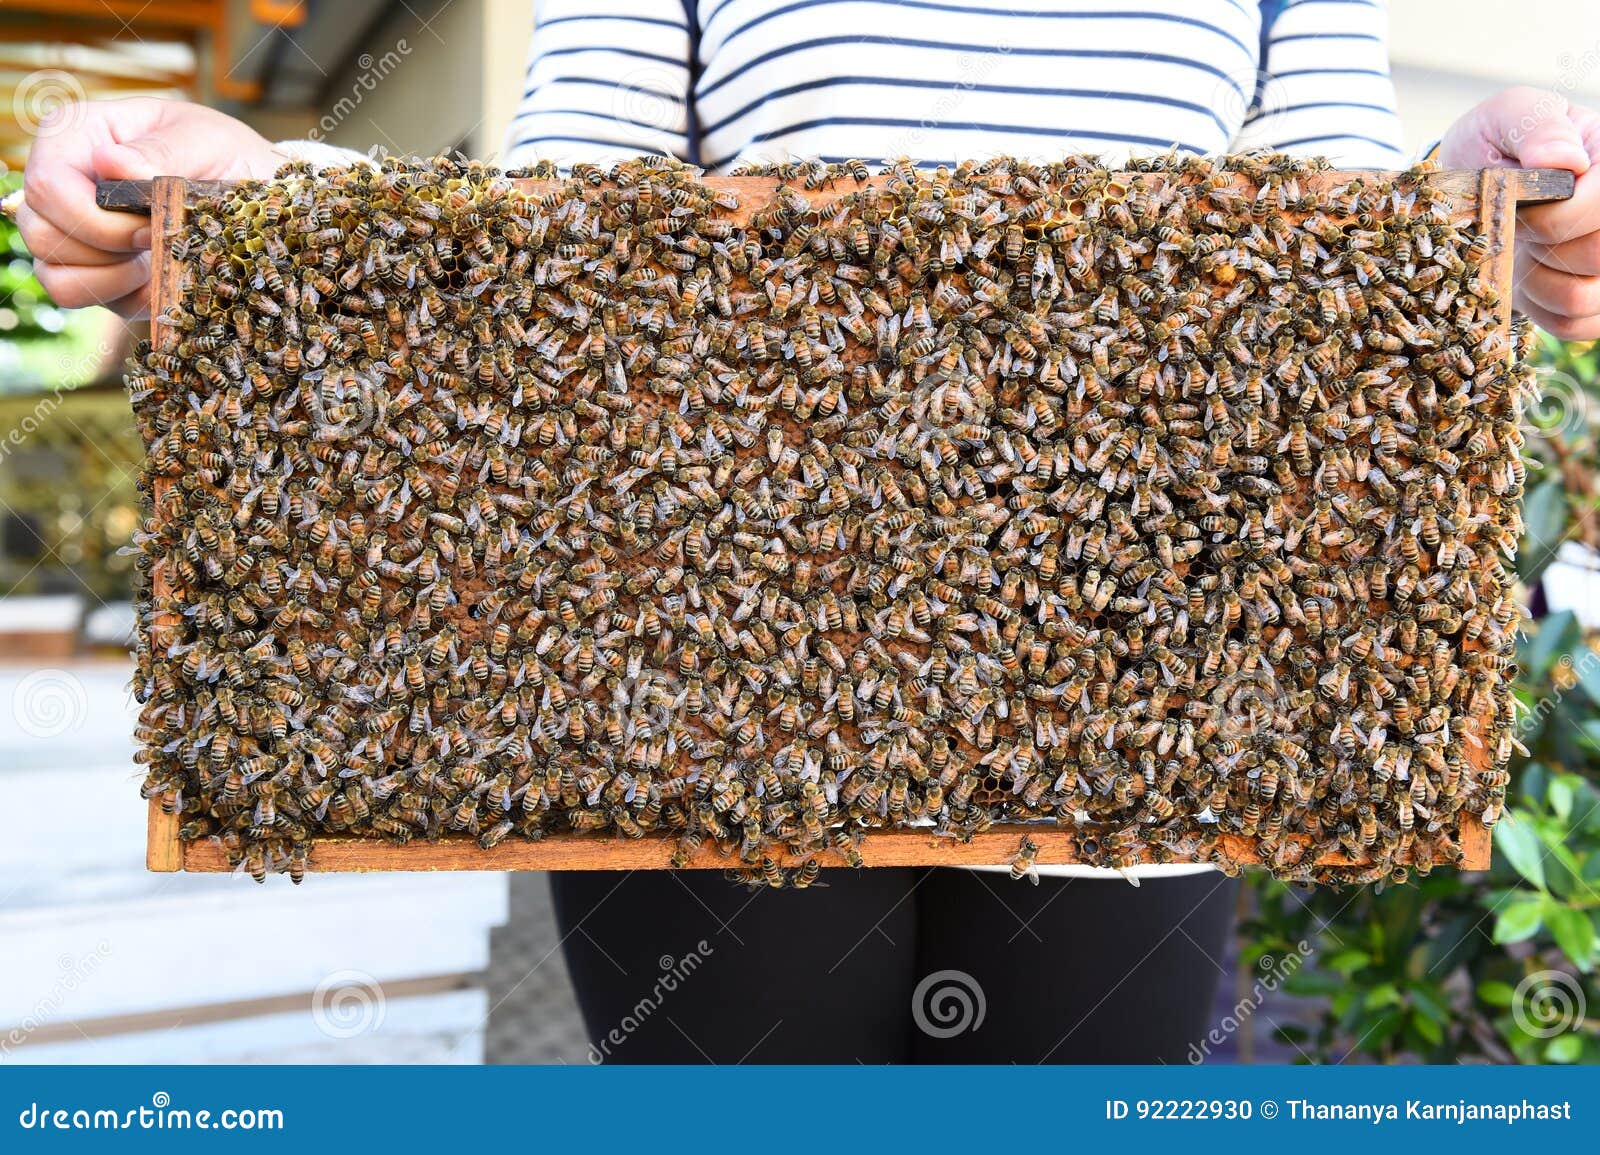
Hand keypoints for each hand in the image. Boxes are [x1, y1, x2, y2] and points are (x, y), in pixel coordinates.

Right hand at [18, 97, 282, 316]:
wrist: (252, 197)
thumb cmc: (225, 157)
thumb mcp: (208, 142)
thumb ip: (163, 152)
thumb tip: (109, 162)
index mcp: (76, 135)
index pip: (45, 183)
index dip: (95, 216)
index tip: (151, 223)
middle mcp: (59, 182)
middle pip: (41, 233)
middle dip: (109, 248)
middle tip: (160, 241)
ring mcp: (68, 229)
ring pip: (53, 272)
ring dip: (113, 277)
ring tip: (159, 257)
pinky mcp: (87, 269)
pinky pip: (72, 296)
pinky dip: (118, 296)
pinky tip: (156, 279)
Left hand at [1440, 87, 1599, 339]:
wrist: (1473, 182)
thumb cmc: (1496, 144)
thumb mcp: (1508, 116)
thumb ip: (1537, 127)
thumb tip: (1562, 160)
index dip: (1557, 216)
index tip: (1523, 202)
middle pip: (1598, 255)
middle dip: (1542, 245)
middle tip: (1518, 223)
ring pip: (1583, 296)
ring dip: (1533, 279)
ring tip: (1521, 247)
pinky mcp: (1595, 303)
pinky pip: (1572, 324)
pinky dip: (1536, 306)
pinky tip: (1525, 275)